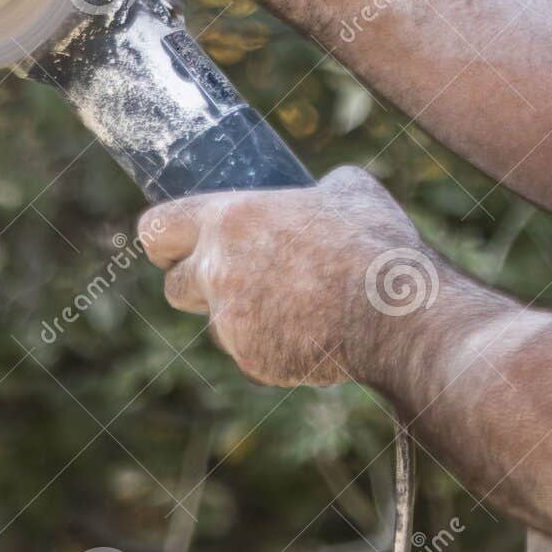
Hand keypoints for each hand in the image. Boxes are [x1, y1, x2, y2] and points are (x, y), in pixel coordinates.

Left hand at [138, 167, 436, 387]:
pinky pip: (252, 353)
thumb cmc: (373, 241)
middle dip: (199, 285)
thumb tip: (316, 195)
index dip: (163, 239)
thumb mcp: (346, 189)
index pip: (155, 230)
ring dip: (243, 316)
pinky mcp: (254, 362)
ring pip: (218, 325)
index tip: (174, 244)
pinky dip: (274, 345)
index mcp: (228, 220)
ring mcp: (232, 323)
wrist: (396, 312)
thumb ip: (312, 192)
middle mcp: (218, 272)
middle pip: (175, 287)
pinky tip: (316, 331)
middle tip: (239, 276)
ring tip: (298, 303)